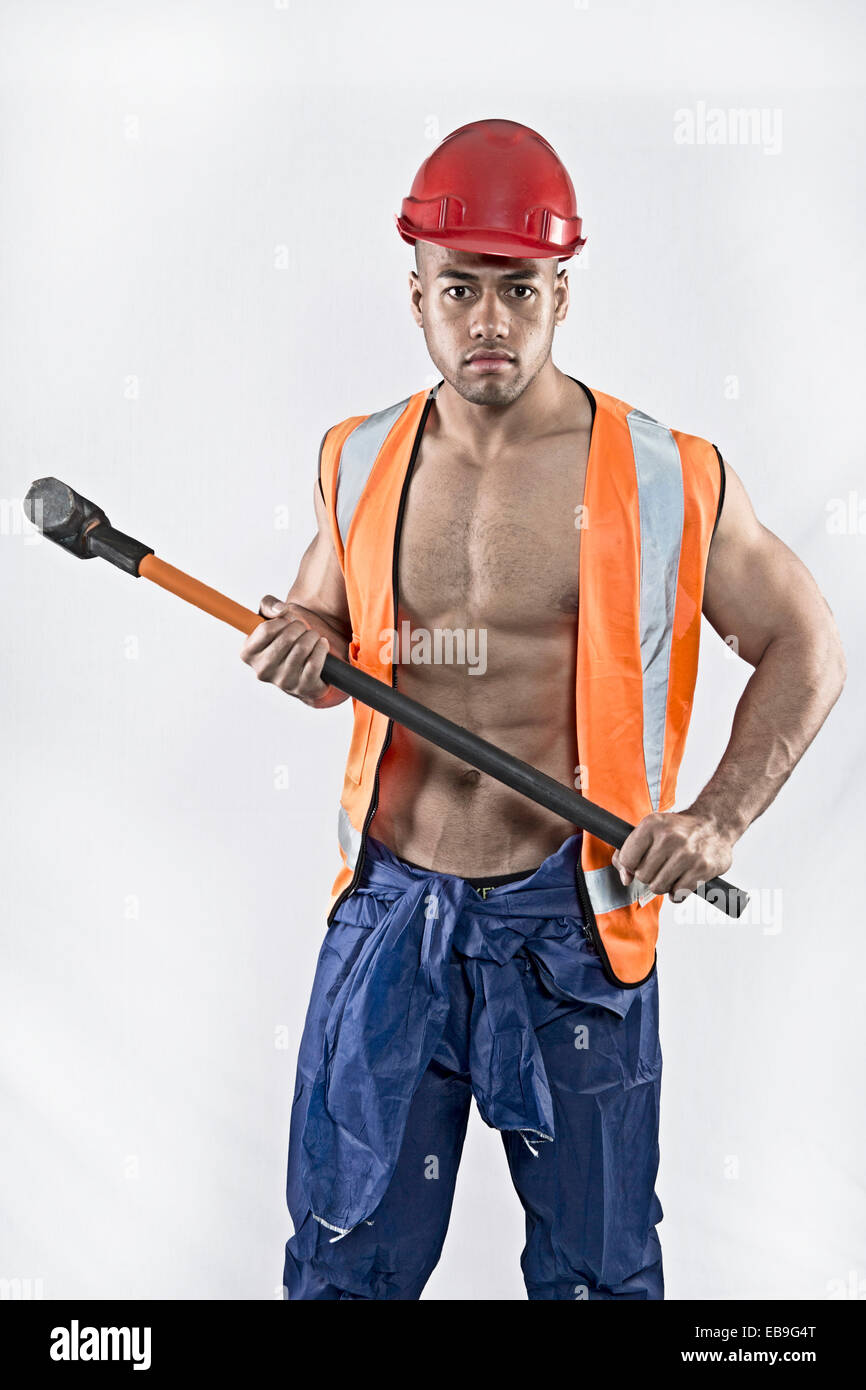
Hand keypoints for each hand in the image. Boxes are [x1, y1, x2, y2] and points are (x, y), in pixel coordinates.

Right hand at [239, 595, 347, 708]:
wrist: (306, 659)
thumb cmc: (286, 636)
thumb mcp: (271, 617)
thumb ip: (268, 605)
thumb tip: (280, 610)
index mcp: (248, 653)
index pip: (266, 630)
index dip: (281, 621)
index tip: (286, 621)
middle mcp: (262, 671)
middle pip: (287, 638)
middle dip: (300, 627)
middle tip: (302, 628)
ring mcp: (282, 682)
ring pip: (302, 648)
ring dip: (312, 636)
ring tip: (312, 636)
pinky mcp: (303, 688)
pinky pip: (315, 663)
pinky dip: (322, 648)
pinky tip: (322, 645)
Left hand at [611, 810, 735, 903]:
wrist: (715, 824)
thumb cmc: (678, 830)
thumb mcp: (649, 830)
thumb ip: (628, 852)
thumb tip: (625, 879)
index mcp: (652, 824)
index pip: (627, 860)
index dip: (631, 865)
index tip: (640, 862)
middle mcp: (669, 837)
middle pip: (642, 876)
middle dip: (649, 875)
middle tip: (661, 865)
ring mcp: (687, 853)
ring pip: (658, 887)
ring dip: (663, 885)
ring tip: (672, 872)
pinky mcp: (702, 868)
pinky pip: (678, 894)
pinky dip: (677, 893)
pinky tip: (682, 880)